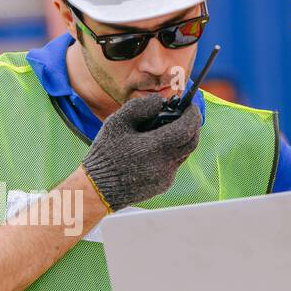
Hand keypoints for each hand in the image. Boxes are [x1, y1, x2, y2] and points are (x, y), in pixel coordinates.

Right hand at [81, 93, 200, 209]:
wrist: (97, 189)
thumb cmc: (105, 154)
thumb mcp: (116, 123)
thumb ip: (140, 107)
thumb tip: (160, 102)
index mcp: (154, 148)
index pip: (187, 128)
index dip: (192, 114)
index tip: (190, 105)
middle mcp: (165, 165)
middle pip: (191, 142)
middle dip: (192, 126)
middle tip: (184, 115)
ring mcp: (166, 178)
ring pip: (183, 154)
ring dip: (180, 140)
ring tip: (165, 130)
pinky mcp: (163, 185)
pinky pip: (174, 165)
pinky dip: (170, 153)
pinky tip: (154, 149)